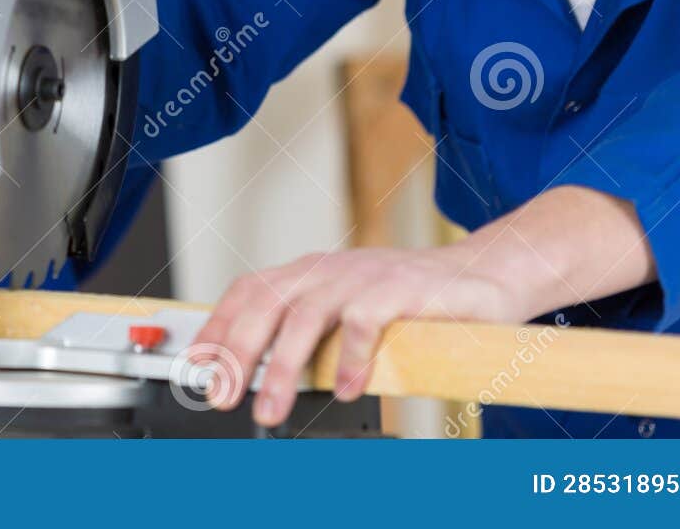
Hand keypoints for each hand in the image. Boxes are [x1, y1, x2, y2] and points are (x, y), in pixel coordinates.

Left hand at [191, 245, 522, 427]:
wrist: (481, 273)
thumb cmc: (410, 300)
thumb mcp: (349, 310)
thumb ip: (313, 335)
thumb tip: (266, 375)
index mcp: (309, 272)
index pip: (248, 291)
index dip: (218, 326)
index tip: (198, 364)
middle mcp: (327, 269)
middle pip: (265, 305)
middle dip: (236, 354)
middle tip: (223, 395)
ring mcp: (362, 275)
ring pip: (306, 318)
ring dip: (282, 368)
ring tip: (271, 409)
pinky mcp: (400, 288)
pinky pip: (364, 322)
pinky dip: (351, 359)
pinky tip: (348, 392)